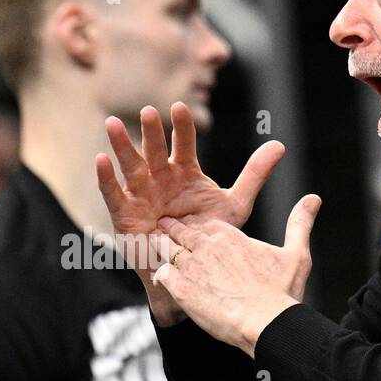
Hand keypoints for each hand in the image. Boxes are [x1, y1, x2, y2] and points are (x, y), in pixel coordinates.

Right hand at [97, 102, 284, 325]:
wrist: (191, 272)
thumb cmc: (209, 236)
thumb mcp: (235, 205)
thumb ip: (254, 175)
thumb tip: (279, 145)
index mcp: (185, 172)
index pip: (183, 144)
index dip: (182, 128)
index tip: (180, 108)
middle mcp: (160, 178)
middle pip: (154, 150)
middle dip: (151, 132)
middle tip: (149, 112)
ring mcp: (141, 194)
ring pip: (130, 166)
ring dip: (121, 145)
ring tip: (112, 123)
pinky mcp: (125, 214)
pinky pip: (114, 194)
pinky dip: (106, 178)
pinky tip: (101, 160)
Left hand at [151, 194, 321, 356]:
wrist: (267, 324)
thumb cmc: (282, 292)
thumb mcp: (296, 253)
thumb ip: (300, 224)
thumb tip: (313, 199)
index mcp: (230, 235)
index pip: (204, 223)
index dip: (197, 227)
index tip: (191, 229)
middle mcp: (207, 246)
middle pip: (180, 231)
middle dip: (172, 231)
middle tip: (163, 230)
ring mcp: (192, 267)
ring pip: (164, 247)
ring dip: (161, 248)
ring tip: (156, 250)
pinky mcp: (181, 288)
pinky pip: (161, 274)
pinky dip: (160, 275)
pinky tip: (161, 279)